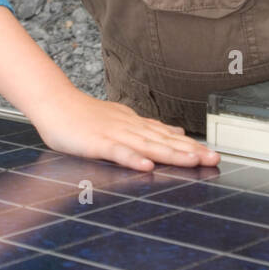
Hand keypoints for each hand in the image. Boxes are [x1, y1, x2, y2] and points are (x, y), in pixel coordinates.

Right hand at [31, 87, 220, 171]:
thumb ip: (148, 127)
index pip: (168, 136)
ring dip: (172, 154)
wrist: (54, 102)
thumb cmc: (83, 115)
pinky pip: (118, 152)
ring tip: (193, 161)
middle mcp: (130, 128)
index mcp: (135, 125)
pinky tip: (147, 166)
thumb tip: (175, 131)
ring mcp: (114, 135)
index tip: (212, 153)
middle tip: (214, 158)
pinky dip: (133, 159)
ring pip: (148, 145)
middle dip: (191, 151)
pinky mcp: (97, 143)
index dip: (191, 145)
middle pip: (165, 141)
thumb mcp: (121, 118)